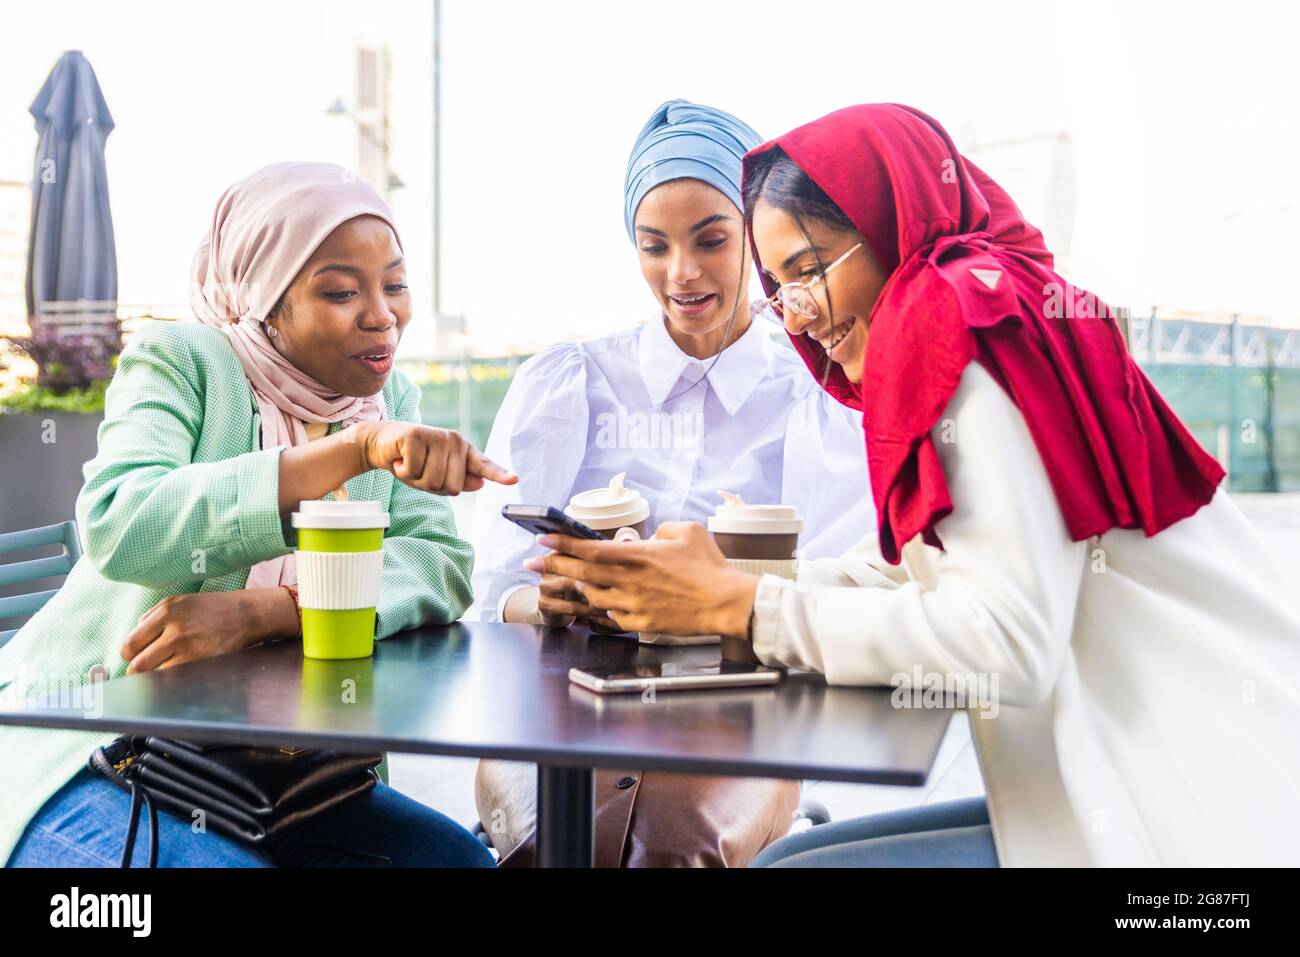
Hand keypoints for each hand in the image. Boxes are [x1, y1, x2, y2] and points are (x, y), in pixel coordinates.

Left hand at [120, 588, 297, 674]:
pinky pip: (175, 677)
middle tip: (142, 672)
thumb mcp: (180, 602)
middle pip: (138, 663)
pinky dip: (172, 679)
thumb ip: (152, 617)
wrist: (247, 613)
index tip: (134, 658)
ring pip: (154, 674)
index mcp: (165, 611)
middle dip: (136, 671)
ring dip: (154, 677)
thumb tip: (133, 642)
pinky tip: (178, 673)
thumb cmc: (212, 609)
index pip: (130, 643)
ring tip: (161, 673)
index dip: (129, 655)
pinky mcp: (201, 660)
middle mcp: (174, 628)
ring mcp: (188, 646)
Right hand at [356, 421, 516, 494]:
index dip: (499, 474)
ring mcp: (437, 436)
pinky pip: (413, 471)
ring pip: (434, 482)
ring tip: (410, 464)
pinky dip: (402, 471)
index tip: (514, 480)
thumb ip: (458, 481)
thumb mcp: (436, 476)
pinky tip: (399, 458)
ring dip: (416, 480)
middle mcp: (454, 441)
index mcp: (463, 451)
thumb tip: (480, 482)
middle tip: (420, 470)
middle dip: (432, 487)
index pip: (484, 466)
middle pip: (453, 486)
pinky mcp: (417, 435)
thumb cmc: (412, 461)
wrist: (382, 443)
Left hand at [525, 522, 758, 637]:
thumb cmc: (710, 567)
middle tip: (533, 563)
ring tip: (568, 581)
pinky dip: (601, 609)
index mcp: (638, 555)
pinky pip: (612, 617)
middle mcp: (630, 581)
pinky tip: (597, 604)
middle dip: (553, 566)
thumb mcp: (688, 531)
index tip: (543, 539)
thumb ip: (663, 528)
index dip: (563, 544)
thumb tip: (651, 536)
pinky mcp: (641, 624)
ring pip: (593, 597)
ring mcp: (634, 605)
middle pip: (582, 573)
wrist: (726, 603)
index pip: (590, 548)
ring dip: (577, 587)